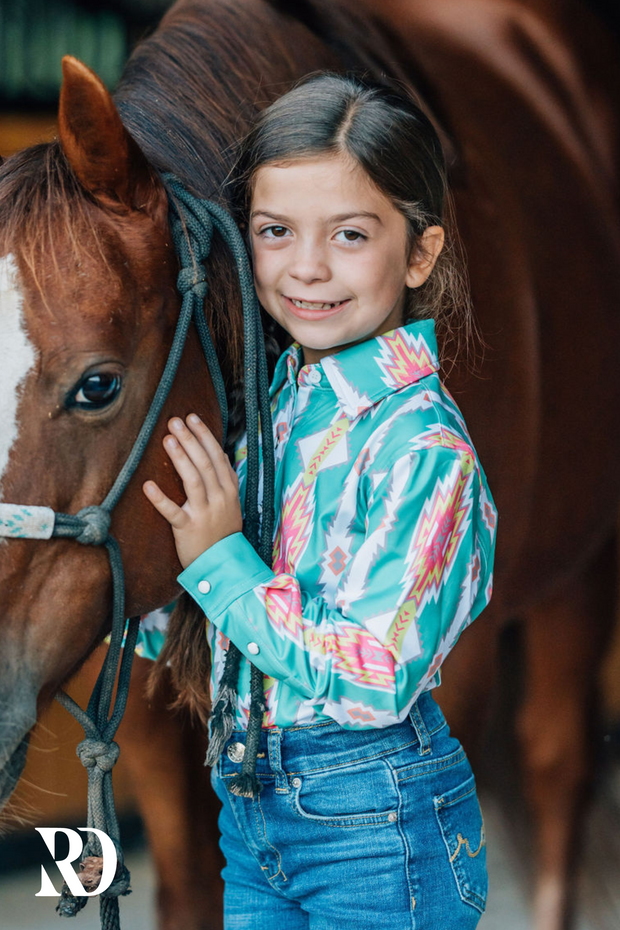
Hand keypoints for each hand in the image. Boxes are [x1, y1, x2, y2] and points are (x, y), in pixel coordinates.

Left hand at [143, 414, 242, 568]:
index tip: (192, 418)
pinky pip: (173, 512)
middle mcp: (218, 498)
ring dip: (180, 458)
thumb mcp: (232, 503)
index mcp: (229, 490)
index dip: (204, 435)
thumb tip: (221, 453)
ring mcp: (204, 513)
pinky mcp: (188, 529)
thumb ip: (227, 479)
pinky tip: (147, 485)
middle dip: (190, 439)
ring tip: (167, 439)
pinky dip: (160, 499)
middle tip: (175, 421)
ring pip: (193, 481)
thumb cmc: (224, 532)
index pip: (217, 456)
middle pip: (204, 463)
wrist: (224, 564)